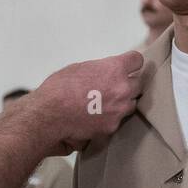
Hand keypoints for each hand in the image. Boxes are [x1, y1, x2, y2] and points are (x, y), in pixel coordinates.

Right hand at [13, 51, 143, 153]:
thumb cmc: (59, 88)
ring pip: (130, 104)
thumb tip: (106, 73)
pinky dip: (110, 118)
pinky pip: (118, 120)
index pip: (137, 60)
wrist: (49, 115)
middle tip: (113, 87)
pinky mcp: (112, 127)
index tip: (127, 66)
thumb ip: (100, 70)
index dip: (131, 63)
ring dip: (122, 102)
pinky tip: (97, 117)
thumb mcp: (80, 69)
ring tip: (104, 104)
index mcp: (115, 69)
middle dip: (128, 84)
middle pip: (138, 84)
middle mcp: (123, 89)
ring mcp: (120, 110)